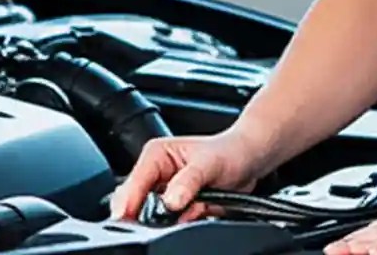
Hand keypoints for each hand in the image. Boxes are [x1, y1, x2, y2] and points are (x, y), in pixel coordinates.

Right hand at [107, 129, 266, 221]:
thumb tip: (170, 202)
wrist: (250, 161)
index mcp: (156, 155)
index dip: (128, 202)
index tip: (127, 218)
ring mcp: (166, 193)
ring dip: (166, 221)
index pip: (134, 182)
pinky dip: (181, 225)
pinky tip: (197, 213)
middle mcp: (156, 173)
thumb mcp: (209, 163)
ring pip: (151, 216)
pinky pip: (171, 224)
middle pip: (136, 202)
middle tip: (161, 221)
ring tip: (192, 209)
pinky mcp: (177, 208)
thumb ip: (188, 182)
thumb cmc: (230, 152)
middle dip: (144, 215)